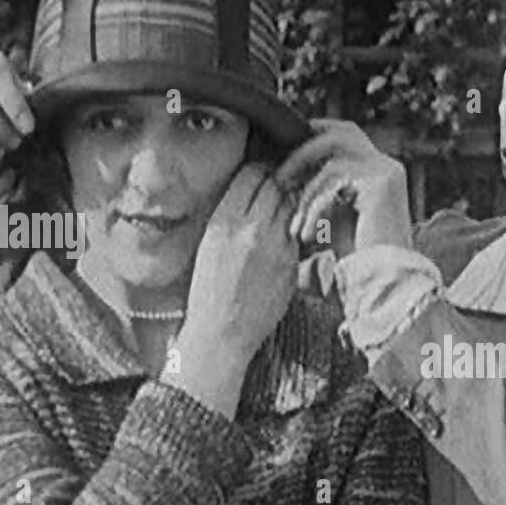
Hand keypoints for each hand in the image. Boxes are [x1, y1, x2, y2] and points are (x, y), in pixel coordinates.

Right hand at [180, 163, 298, 363]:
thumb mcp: (209, 243)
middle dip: (277, 182)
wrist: (222, 333)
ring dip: (288, 204)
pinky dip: (292, 231)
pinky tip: (282, 238)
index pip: (252, 175)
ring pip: (292, 207)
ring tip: (280, 209)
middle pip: (277, 186)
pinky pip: (297, 235)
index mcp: (225, 221)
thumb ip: (230, 214)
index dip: (258, 170)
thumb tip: (251, 191)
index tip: (260, 174)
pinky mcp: (292, 265)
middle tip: (275, 185)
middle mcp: (253, 229)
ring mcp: (277, 247)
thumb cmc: (208, 291)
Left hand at [276, 119, 412, 255]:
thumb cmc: (354, 261)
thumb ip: (315, 194)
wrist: (381, 286)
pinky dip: (314, 205)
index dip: (312, 140)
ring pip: (332, 155)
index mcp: (377, 172)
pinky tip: (307, 234)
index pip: (343, 136)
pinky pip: (335, 176)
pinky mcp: (382, 182)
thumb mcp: (329, 220)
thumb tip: (280, 172)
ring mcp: (387, 171)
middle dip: (303, 151)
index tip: (283, 166)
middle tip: (278, 180)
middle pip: (340, 131)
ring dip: (305, 189)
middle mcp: (387, 167)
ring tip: (294, 225)